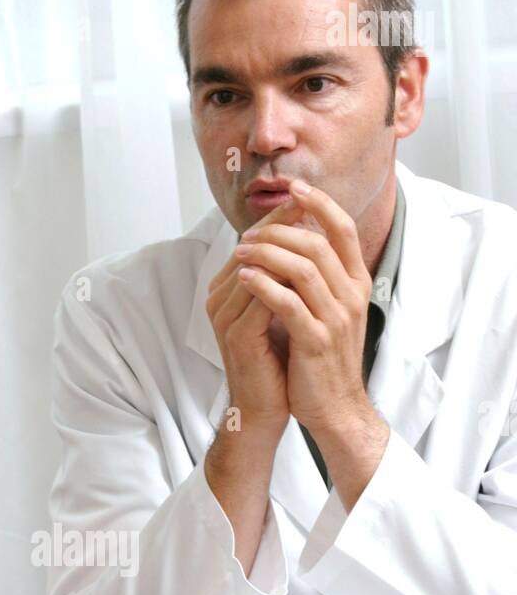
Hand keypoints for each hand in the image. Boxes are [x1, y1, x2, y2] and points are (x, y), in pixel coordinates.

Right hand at [206, 198, 307, 434]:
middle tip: (310, 204)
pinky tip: (313, 270)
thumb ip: (282, 278)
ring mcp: (223, 317)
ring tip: (317, 233)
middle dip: (283, 227)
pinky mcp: (236, 335)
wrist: (265, 409)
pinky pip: (263, 298)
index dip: (279, 219)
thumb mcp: (280, 311)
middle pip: (251, 249)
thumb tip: (307, 237)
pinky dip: (287, 282)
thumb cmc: (275, 362)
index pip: (252, 242)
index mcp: (225, 290)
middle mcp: (218, 299)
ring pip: (258, 269)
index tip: (308, 199)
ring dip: (288, 250)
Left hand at [233, 180, 375, 437]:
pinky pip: (288, 303)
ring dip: (267, 253)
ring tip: (239, 251)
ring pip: (304, 268)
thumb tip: (296, 241)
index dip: (319, 203)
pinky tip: (244, 277)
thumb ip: (320, 278)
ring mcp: (336, 318)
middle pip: (319, 242)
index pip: (343, 228)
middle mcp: (351, 296)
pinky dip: (264, 285)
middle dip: (280, 229)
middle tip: (248, 232)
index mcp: (357, 283)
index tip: (293, 187)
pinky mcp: (316, 340)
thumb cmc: (325, 359)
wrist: (336, 407)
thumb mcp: (331, 312)